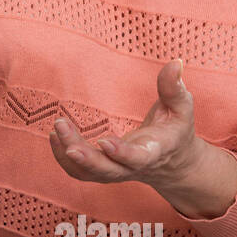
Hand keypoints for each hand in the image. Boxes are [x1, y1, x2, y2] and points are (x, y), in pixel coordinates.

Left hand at [48, 59, 199, 187]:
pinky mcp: (102, 172)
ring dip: (67, 154)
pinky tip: (55, 136)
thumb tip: (175, 63)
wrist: (172, 163)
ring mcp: (115, 173)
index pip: (137, 158)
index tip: (103, 140)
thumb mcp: (181, 109)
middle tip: (61, 128)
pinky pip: (79, 172)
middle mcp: (132, 168)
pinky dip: (63, 158)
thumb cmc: (175, 130)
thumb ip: (174, 88)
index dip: (121, 152)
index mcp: (153, 152)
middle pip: (106, 170)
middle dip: (83, 155)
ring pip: (88, 172)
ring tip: (56, 127)